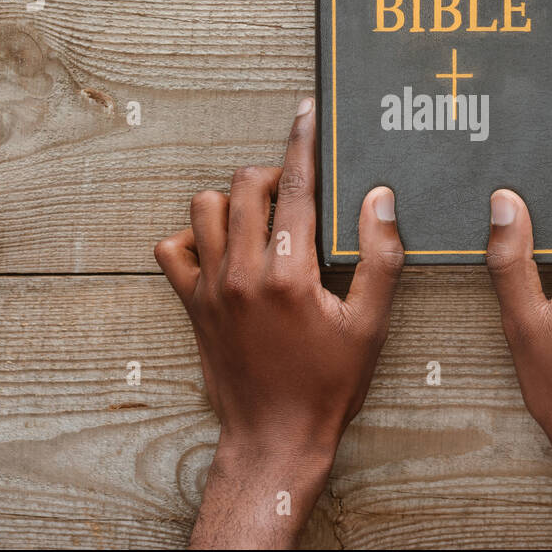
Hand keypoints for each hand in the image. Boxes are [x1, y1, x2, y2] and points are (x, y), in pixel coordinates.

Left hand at [154, 97, 404, 547]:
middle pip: (243, 186)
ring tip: (263, 218)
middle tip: (297, 192)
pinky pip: (173, 249)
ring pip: (203, 208)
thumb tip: (378, 199)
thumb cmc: (328, 386)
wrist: (275, 439)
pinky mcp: (190, 305)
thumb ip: (379, 257)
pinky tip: (223, 248)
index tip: (306, 112)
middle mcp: (241, 273)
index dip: (304, 144)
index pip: (295, 188)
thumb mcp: (371, 325)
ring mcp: (209, 288)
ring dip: (233, 200)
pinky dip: (193, 237)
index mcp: (289, 273)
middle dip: (272, 174)